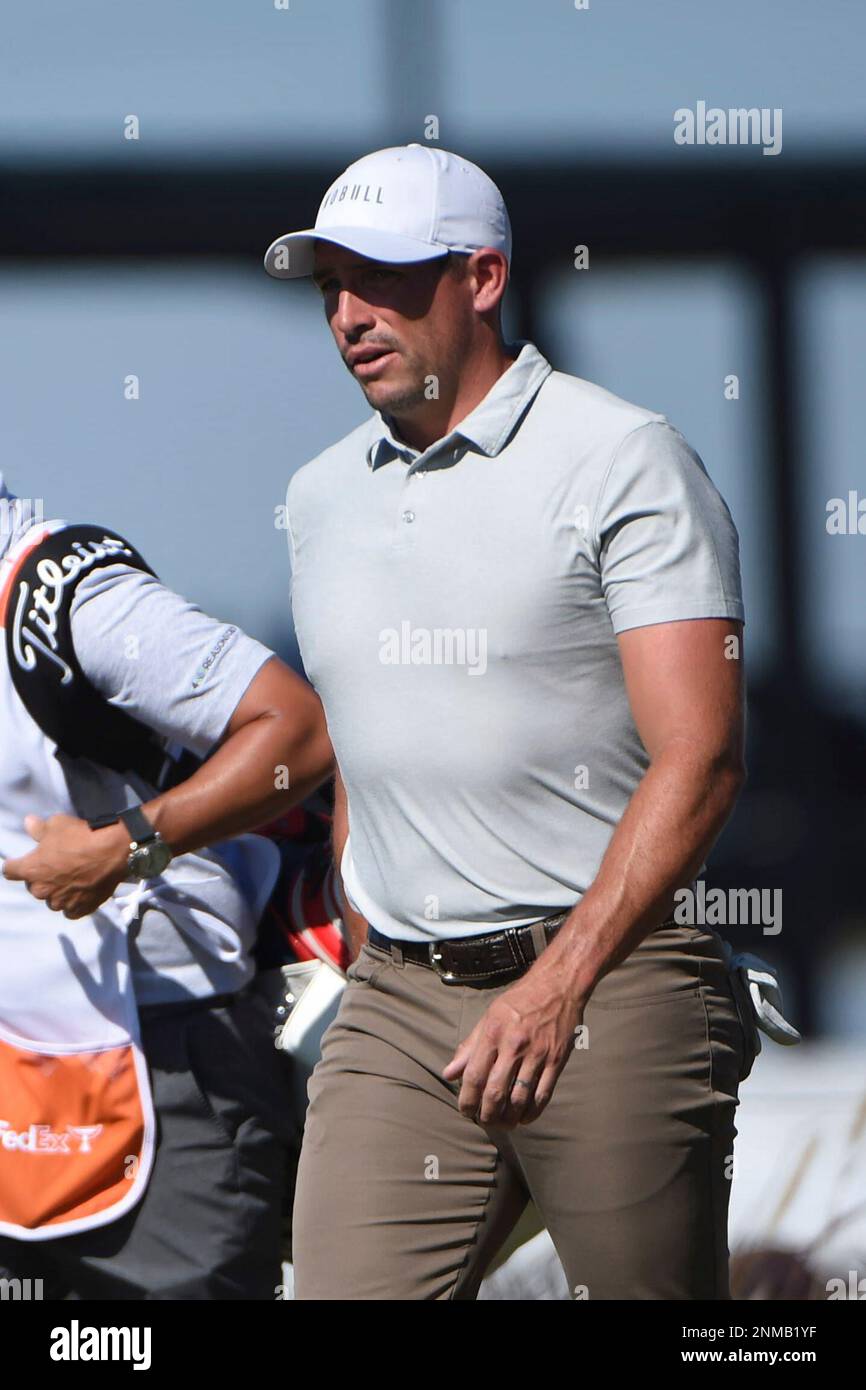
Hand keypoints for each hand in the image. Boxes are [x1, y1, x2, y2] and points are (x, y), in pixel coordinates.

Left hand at [3, 814, 130, 918]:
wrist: (114, 851)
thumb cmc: (81, 836)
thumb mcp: (56, 824)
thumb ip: (38, 828)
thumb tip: (28, 823)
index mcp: (31, 870)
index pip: (9, 870)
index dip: (15, 864)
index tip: (22, 860)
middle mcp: (42, 890)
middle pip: (33, 886)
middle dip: (40, 877)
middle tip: (56, 865)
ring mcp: (61, 902)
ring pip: (52, 900)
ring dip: (57, 892)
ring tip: (71, 879)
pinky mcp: (79, 909)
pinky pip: (70, 911)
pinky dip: (73, 903)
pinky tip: (80, 893)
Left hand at [442, 962, 584, 1128]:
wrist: (558, 985)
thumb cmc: (519, 1001)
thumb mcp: (489, 1017)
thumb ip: (469, 1047)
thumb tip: (448, 1074)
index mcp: (493, 1033)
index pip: (474, 1075)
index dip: (467, 1100)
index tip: (465, 1111)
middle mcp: (514, 1045)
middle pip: (495, 1092)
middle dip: (486, 1115)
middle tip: (484, 1122)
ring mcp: (537, 1054)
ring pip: (519, 1098)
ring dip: (508, 1118)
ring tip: (503, 1124)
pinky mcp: (556, 1060)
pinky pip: (543, 1094)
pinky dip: (532, 1112)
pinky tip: (524, 1118)